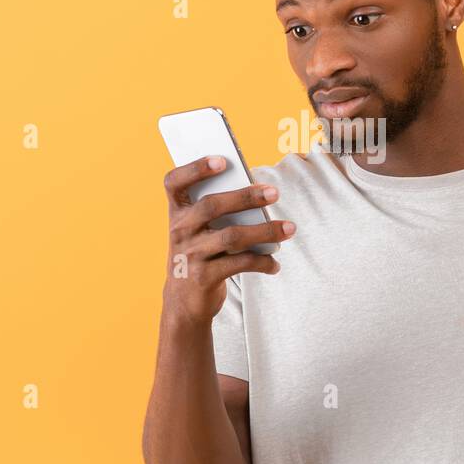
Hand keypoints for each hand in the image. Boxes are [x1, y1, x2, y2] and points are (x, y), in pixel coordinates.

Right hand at [161, 156, 295, 326]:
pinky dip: (262, 262)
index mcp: (177, 213)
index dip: (195, 168)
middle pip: (212, 206)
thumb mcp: (197, 232)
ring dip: (265, 231)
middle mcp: (179, 231)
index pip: (174, 183)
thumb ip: (217, 213)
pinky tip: (275, 263)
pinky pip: (240, 264)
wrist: (183, 303)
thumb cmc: (199, 255)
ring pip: (232, 237)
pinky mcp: (204, 278)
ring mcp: (190, 255)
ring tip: (289, 228)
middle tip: (274, 193)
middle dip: (246, 197)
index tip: (222, 160)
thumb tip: (258, 194)